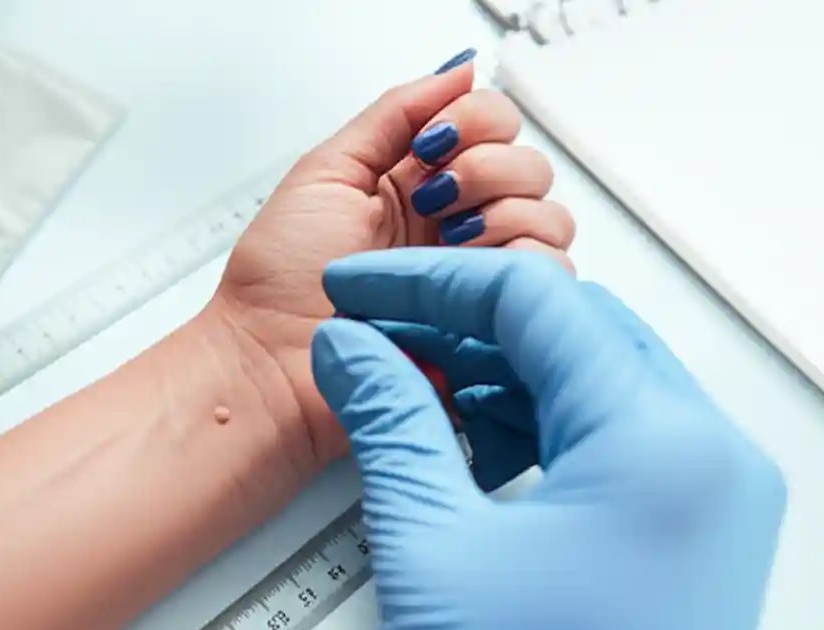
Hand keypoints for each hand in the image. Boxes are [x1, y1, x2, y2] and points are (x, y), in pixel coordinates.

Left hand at [209, 49, 575, 469]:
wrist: (270, 366)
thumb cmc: (279, 282)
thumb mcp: (327, 172)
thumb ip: (394, 114)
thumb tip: (458, 69)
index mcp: (421, 184)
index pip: (494, 126)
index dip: (476, 122)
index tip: (430, 146)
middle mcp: (458, 227)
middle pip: (532, 168)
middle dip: (487, 170)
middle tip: (433, 200)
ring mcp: (478, 278)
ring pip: (550, 222)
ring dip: (501, 219)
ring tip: (446, 245)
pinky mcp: (493, 328)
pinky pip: (553, 285)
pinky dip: (520, 269)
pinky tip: (468, 279)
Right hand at [312, 249, 786, 629]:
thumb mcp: (432, 548)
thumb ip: (388, 420)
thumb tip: (353, 349)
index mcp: (664, 447)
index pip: (537, 302)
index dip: (430, 284)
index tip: (360, 290)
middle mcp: (711, 461)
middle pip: (575, 330)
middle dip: (466, 320)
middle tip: (378, 327)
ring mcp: (711, 501)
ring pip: (596, 379)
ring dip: (502, 369)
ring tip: (412, 383)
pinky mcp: (692, 536)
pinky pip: (613, 437)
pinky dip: (539, 421)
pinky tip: (468, 435)